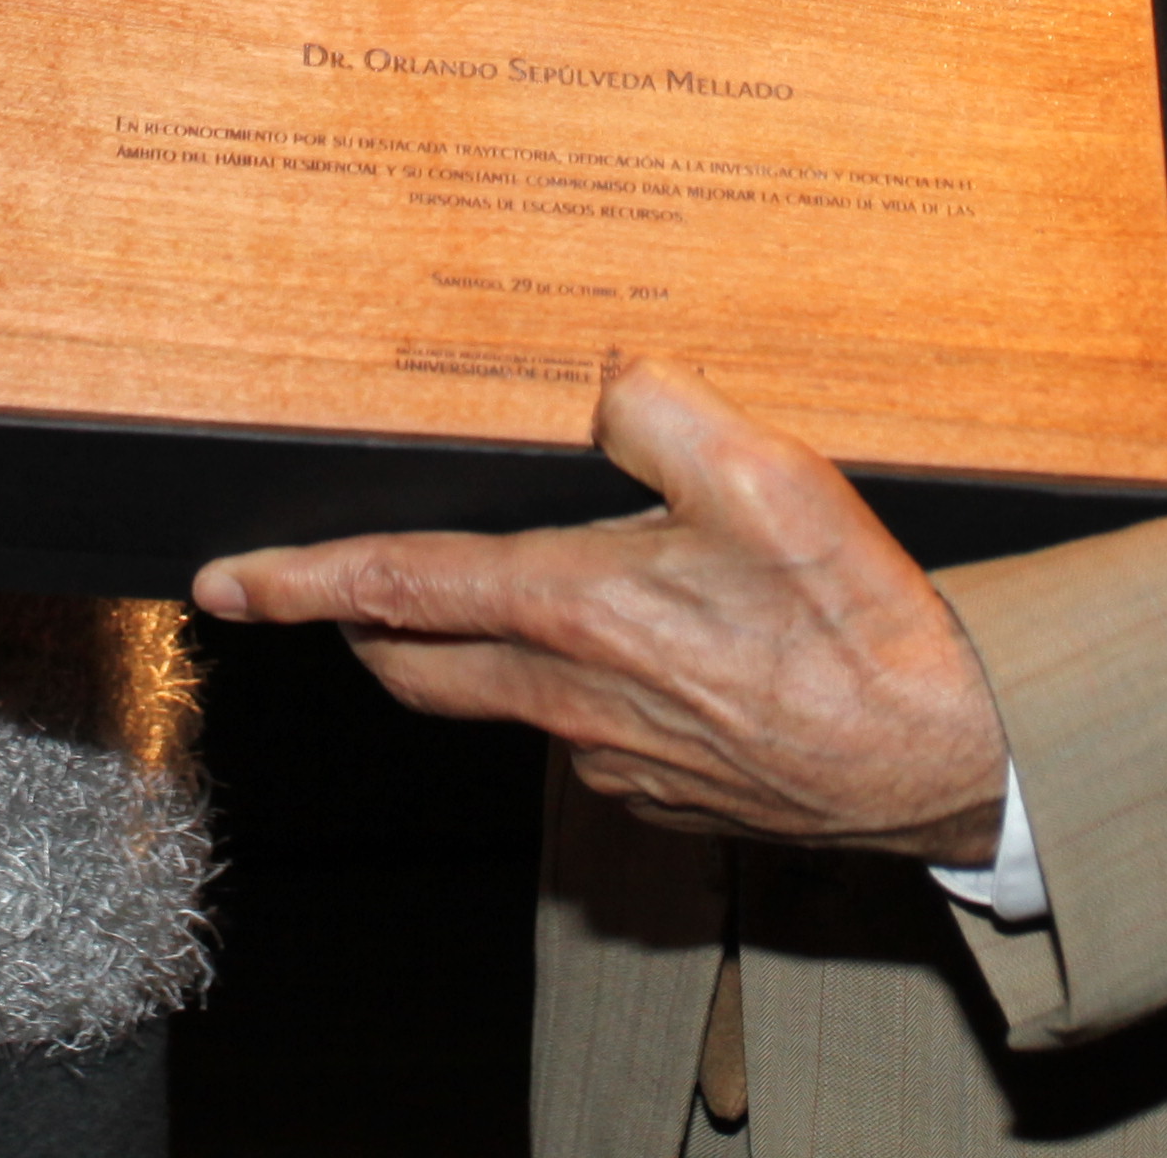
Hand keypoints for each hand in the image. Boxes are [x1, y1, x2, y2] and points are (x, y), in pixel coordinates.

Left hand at [190, 356, 1006, 859]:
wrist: (941, 760)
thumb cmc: (862, 626)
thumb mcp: (774, 478)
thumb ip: (669, 410)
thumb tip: (608, 372)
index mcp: (577, 609)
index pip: (399, 588)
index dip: (299, 582)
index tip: (226, 585)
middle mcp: (572, 697)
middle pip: (416, 666)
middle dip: (357, 629)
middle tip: (329, 594)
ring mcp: (612, 759)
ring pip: (501, 701)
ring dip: (474, 653)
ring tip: (504, 601)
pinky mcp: (659, 794)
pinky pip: (581, 738)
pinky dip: (572, 691)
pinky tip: (639, 658)